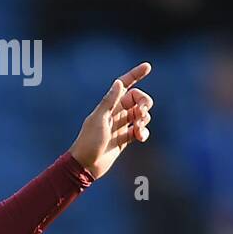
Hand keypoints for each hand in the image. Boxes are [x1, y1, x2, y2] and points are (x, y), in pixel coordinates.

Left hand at [70, 62, 153, 180]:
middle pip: (137, 100)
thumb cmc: (89, 142)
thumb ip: (110, 101)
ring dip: (144, 119)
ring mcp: (120, 127)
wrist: (85, 166)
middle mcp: (115, 114)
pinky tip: (140, 137)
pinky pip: (139, 131)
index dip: (135, 75)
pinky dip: (143, 132)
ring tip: (139, 129)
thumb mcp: (99, 119)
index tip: (148, 67)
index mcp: (108, 106)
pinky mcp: (124, 140)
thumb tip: (119, 82)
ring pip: (140, 115)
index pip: (124, 86)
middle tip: (142, 112)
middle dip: (144, 102)